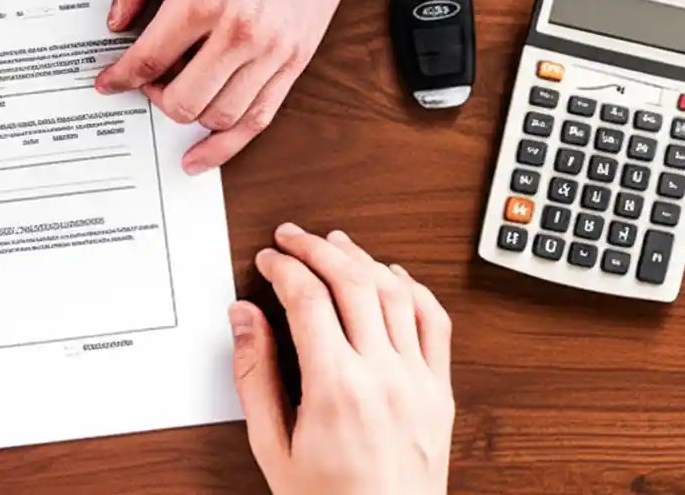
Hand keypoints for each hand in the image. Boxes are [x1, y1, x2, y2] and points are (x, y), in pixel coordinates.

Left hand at [94, 0, 409, 172]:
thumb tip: (117, 15)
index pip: (148, 59)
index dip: (119, 77)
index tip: (108, 82)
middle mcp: (240, 32)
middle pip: (179, 99)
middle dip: (152, 96)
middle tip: (146, 79)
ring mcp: (272, 52)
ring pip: (216, 116)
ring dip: (187, 114)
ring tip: (176, 92)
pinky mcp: (295, 61)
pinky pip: (258, 119)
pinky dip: (226, 145)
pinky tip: (203, 154)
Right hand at [229, 224, 453, 494]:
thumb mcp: (272, 447)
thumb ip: (255, 376)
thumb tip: (244, 318)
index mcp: (335, 389)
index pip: (308, 298)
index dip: (283, 268)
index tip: (268, 261)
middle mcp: (383, 376)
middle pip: (352, 281)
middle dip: (317, 248)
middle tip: (293, 237)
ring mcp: (418, 381)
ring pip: (395, 292)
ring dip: (362, 258)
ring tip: (336, 243)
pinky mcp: (440, 391)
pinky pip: (435, 322)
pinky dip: (414, 289)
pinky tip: (392, 277)